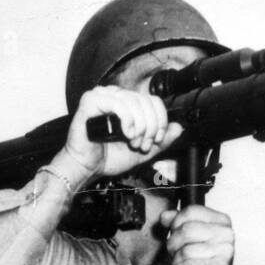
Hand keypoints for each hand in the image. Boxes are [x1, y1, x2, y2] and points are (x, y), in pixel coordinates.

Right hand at [62, 86, 184, 180]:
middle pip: (147, 101)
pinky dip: (127, 120)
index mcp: (127, 104)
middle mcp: (115, 96)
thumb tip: (178, 128)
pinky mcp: (91, 100)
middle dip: (150, 127)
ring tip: (132, 142)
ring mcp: (103, 96)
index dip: (160, 120)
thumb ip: (161, 140)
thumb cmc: (107, 158)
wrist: (87, 169)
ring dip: (140, 126)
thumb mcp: (143, 150)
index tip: (157, 139)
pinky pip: (118, 102)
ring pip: (135, 101)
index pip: (153, 100)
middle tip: (143, 144)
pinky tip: (125, 133)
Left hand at [161, 205, 234, 264]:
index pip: (191, 211)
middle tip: (179, 257)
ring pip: (184, 251)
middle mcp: (227, 235)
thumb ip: (176, 224)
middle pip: (185, 230)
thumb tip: (166, 216)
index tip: (176, 235)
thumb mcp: (186, 239)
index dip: (175, 224)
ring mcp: (225, 253)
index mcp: (222, 222)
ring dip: (176, 263)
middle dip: (173, 245)